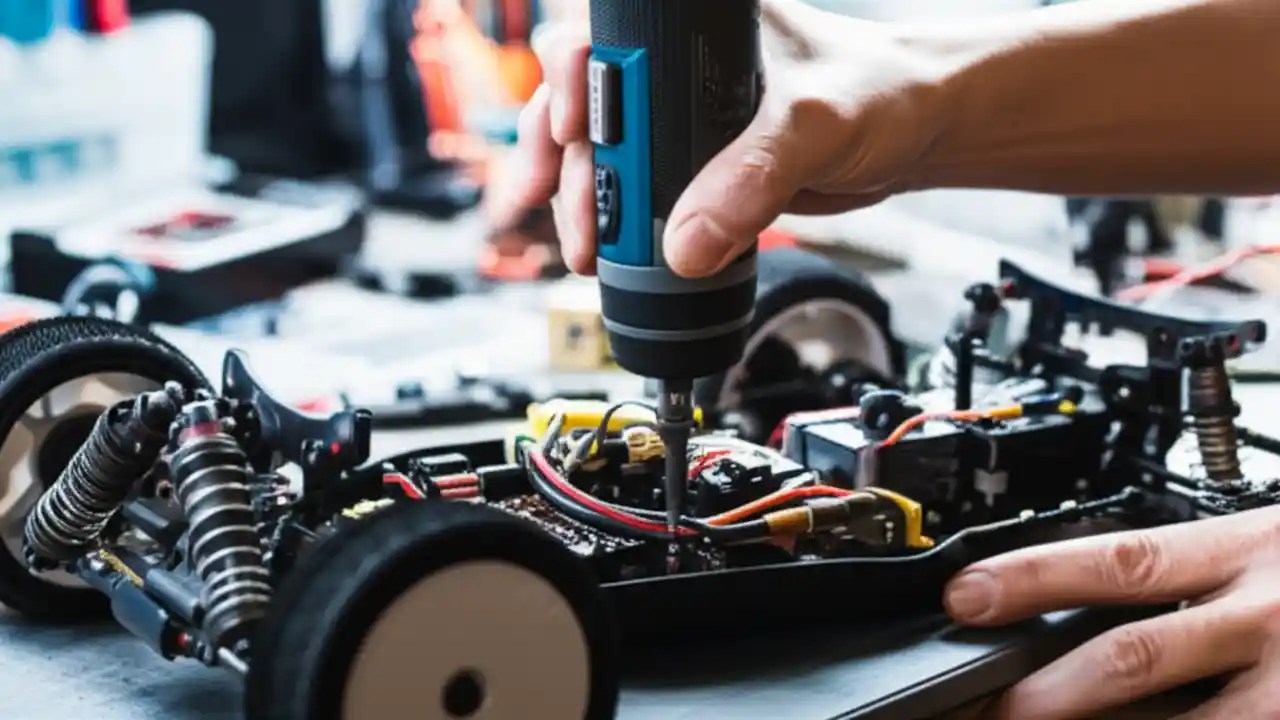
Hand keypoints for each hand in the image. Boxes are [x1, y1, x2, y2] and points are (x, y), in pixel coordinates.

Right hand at [486, 0, 948, 277]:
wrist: (914, 134)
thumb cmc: (880, 92)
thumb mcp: (815, 124)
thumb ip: (753, 178)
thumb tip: (686, 243)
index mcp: (694, 22)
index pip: (601, 35)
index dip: (570, 79)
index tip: (569, 128)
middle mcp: (676, 65)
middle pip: (583, 102)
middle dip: (565, 164)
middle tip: (581, 222)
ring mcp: (680, 119)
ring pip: (599, 153)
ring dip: (583, 204)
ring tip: (587, 251)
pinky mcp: (693, 166)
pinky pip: (635, 194)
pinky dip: (614, 225)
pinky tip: (604, 252)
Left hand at [943, 505, 1279, 718]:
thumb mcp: (1268, 549)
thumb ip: (1194, 574)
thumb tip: (1081, 602)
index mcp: (1243, 550)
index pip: (1120, 558)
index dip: (1033, 578)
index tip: (965, 595)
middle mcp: (1265, 615)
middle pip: (1130, 654)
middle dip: (1042, 688)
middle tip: (979, 703)